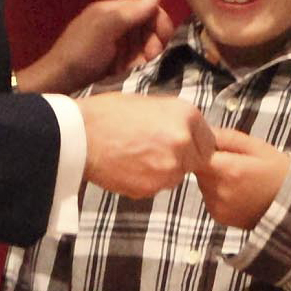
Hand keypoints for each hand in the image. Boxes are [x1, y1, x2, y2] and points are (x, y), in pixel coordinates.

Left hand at [18, 0, 172, 95]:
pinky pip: (133, 57)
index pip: (149, 8)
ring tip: (132, 68)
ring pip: (143, 44)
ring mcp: (114, 40)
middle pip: (149, 27)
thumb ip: (131, 12)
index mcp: (113, 10)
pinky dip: (134, 64)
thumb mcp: (106, 29)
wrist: (58, 81)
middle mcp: (116, 22)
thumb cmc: (81, 53)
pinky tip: (125, 71)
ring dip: (144, 56)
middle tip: (148, 60)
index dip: (159, 25)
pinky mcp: (113, 58)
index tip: (159, 46)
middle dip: (153, 43)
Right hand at [81, 92, 215, 196]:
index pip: (209, 142)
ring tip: (137, 156)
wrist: (81, 135)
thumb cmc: (110, 114)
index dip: (195, 145)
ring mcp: (170, 167)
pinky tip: (128, 167)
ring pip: (177, 176)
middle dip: (182, 159)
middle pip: (196, 161)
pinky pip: (157, 187)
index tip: (181, 144)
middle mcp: (184, 141)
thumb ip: (175, 120)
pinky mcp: (153, 187)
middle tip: (154, 151)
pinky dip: (146, 181)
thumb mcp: (150, 104)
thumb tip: (188, 133)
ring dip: (163, 171)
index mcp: (187, 115)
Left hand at [195, 125, 290, 228]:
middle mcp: (220, 190)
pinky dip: (217, 192)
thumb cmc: (276, 172)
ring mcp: (218, 205)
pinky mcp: (218, 216)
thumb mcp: (257, 147)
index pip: (198, 154)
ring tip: (236, 178)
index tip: (216, 147)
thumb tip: (204, 130)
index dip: (204, 149)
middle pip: (199, 169)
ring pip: (203, 183)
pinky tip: (235, 191)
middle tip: (231, 162)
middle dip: (210, 162)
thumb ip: (228, 137)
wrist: (290, 207)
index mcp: (229, 169)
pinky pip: (209, 198)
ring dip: (212, 178)